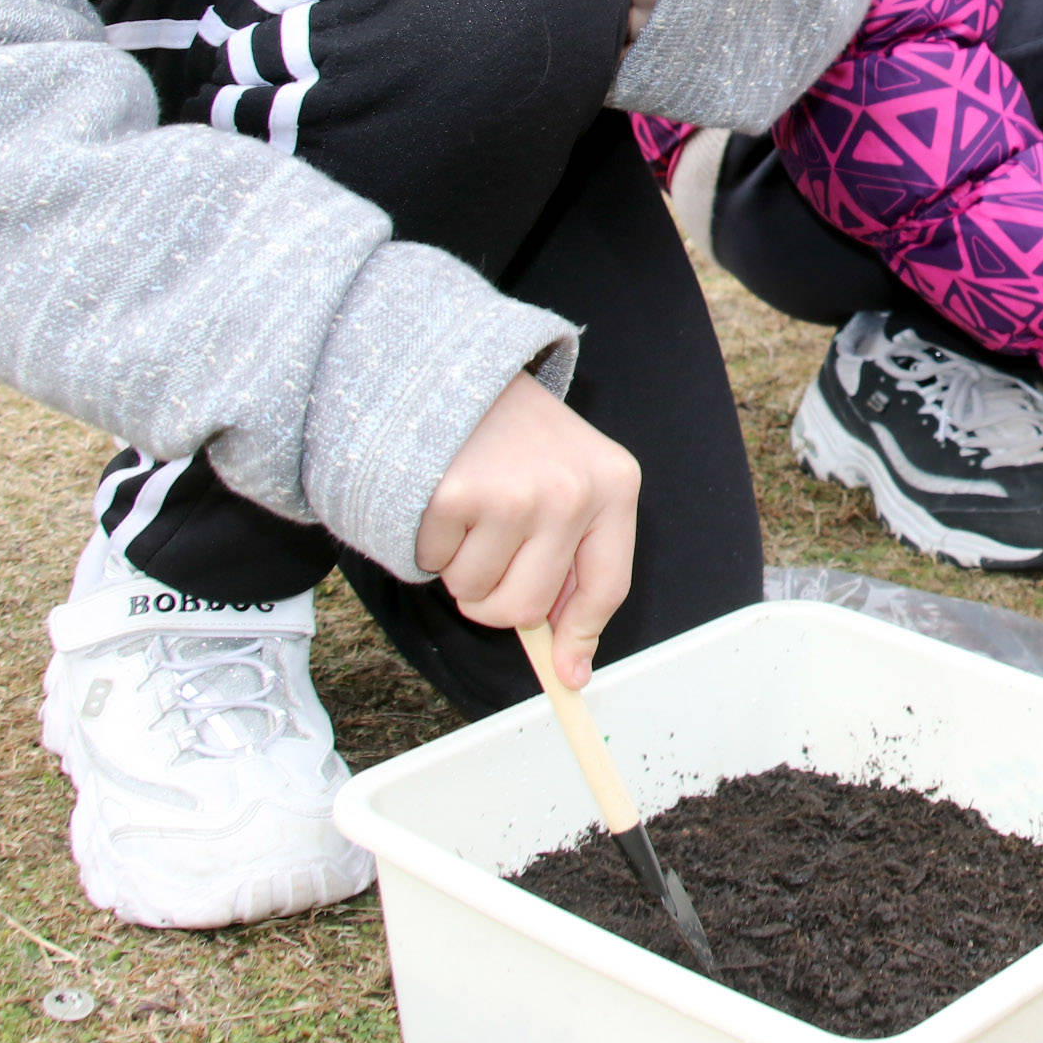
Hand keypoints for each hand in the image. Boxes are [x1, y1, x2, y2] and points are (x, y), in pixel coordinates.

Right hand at [415, 375, 640, 687]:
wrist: (449, 368)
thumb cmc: (512, 438)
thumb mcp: (568, 481)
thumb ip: (574, 563)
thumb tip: (569, 666)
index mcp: (615, 485)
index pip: (606, 588)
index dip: (580, 637)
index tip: (568, 675)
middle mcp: (574, 490)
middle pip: (528, 609)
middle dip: (496, 598)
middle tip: (488, 547)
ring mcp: (517, 493)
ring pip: (476, 594)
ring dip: (459, 567)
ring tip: (467, 508)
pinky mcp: (457, 495)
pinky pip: (433, 565)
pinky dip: (427, 544)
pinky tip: (440, 494)